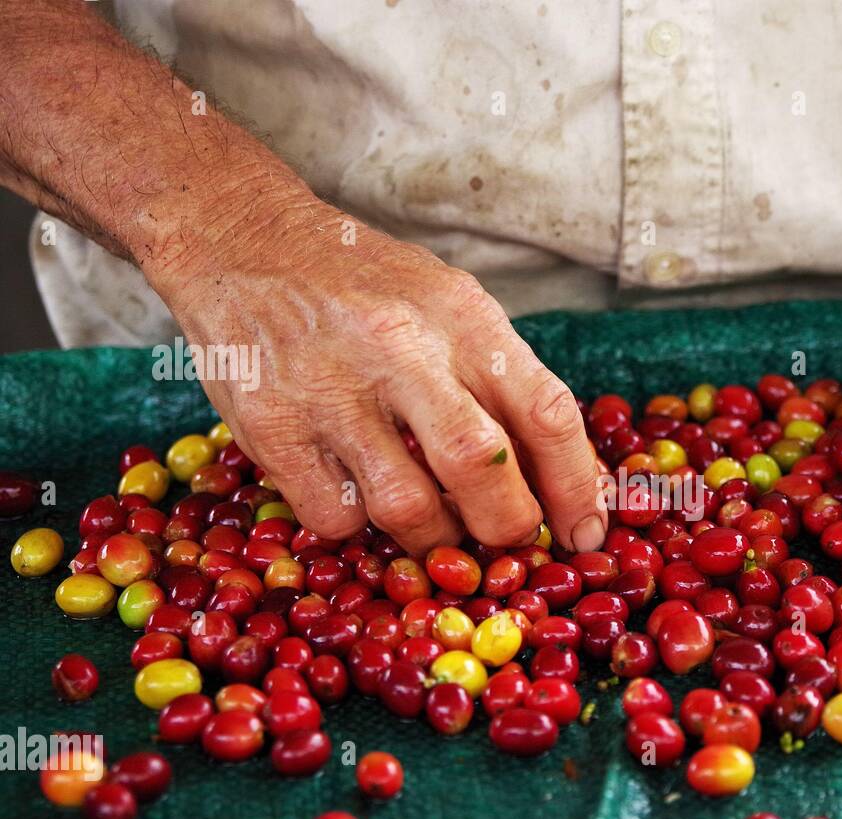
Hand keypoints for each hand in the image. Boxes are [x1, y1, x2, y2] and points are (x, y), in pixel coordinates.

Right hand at [147, 197, 606, 554]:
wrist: (241, 241)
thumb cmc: (367, 287)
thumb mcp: (452, 306)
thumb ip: (506, 383)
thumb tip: (567, 484)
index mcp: (462, 317)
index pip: (546, 412)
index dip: (575, 486)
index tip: (585, 533)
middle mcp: (400, 348)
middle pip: (480, 467)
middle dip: (506, 526)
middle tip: (505, 539)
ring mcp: (330, 389)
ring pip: (407, 508)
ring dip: (434, 537)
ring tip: (432, 520)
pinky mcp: (271, 428)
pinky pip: (336, 518)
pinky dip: (359, 526)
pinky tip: (358, 494)